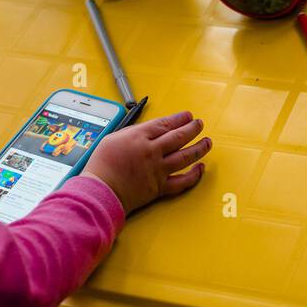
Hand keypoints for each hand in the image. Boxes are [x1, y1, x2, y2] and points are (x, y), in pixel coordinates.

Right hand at [83, 111, 210, 213]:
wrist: (99, 191)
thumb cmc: (101, 166)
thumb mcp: (112, 139)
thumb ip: (132, 133)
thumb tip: (146, 131)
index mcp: (139, 137)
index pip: (165, 124)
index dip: (179, 119)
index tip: (188, 116)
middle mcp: (151, 151)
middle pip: (179, 137)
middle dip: (193, 128)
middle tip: (199, 124)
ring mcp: (157, 169)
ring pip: (186, 156)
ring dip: (199, 148)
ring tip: (207, 142)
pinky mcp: (159, 187)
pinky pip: (182, 181)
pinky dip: (194, 175)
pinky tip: (201, 168)